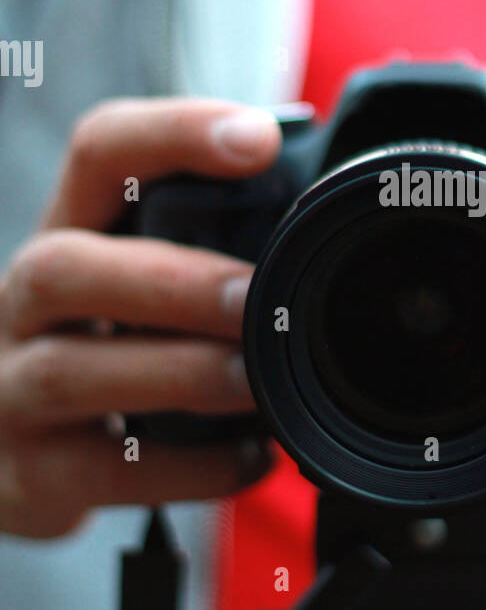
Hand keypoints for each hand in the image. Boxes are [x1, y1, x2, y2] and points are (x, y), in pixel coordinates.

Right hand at [0, 97, 281, 537]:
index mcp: (69, 232)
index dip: (174, 133)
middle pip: (61, 267)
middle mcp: (21, 304)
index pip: (100, 152)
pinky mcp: (29, 476)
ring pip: (69, 372)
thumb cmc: (110, 344)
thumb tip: (328, 204)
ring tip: (254, 383)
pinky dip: (186, 467)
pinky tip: (248, 459)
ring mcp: (10, 392)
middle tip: (253, 295)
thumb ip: (211, 242)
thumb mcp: (141, 278)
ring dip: (176, 373)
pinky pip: (102, 474)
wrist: (10, 454)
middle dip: (168, 279)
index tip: (258, 139)